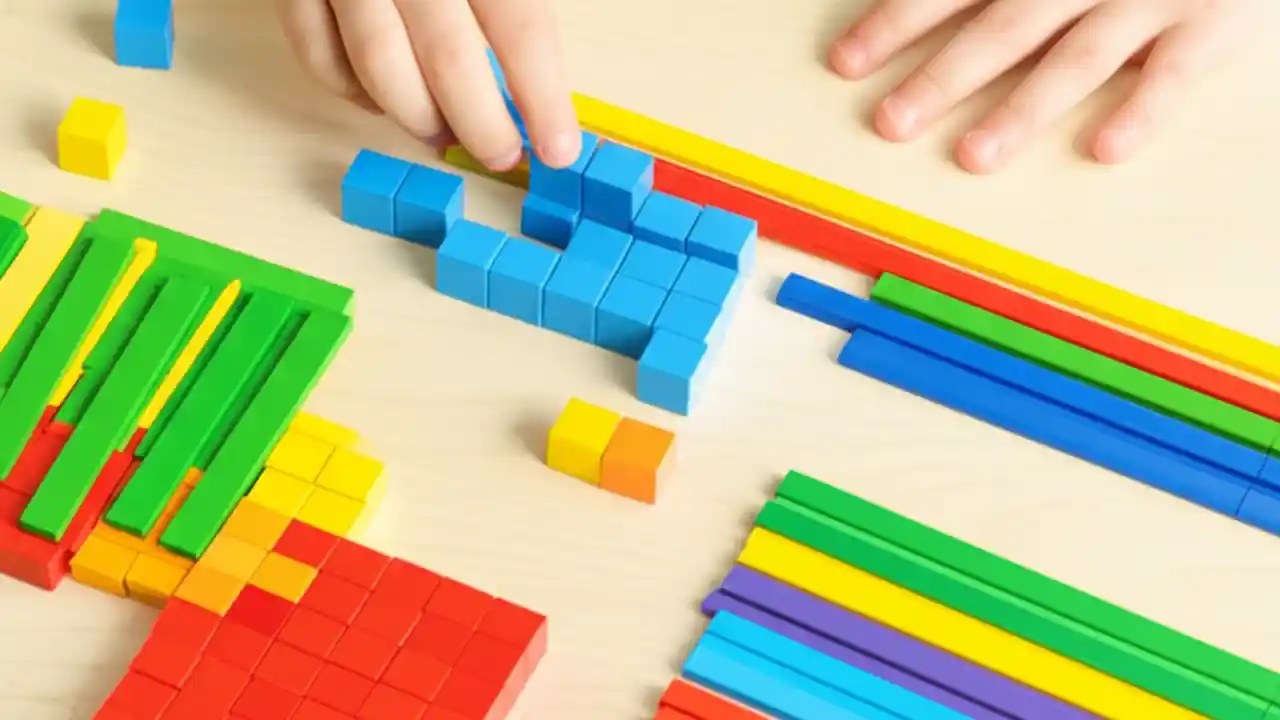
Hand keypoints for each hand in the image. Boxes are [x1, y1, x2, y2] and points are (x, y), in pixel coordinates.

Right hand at [276, 0, 581, 170]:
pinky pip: (315, 51)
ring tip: (444, 137)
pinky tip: (381, 102)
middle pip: (449, 60)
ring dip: (415, 117)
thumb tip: (541, 71)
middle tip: (501, 154)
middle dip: (481, 125)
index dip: (543, 98)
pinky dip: (349, 90)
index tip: (559, 148)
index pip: (521, 27)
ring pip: (377, 65)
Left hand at [829, 0, 1260, 172]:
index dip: (897, 21)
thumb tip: (913, 4)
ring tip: (972, 156)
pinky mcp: (1212, 22)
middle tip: (889, 122)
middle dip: (942, 76)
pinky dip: (1142, 110)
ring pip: (1077, 57)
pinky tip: (1102, 149)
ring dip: (1023, 107)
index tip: (844, 61)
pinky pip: (1175, 73)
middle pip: (1004, 27)